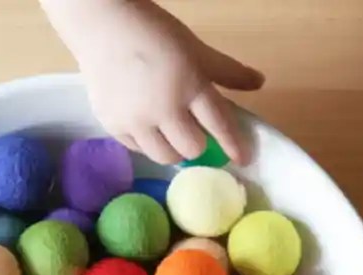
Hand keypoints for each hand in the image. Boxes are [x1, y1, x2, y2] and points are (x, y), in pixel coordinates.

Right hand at [42, 0, 264, 164]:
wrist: (103, 25)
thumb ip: (228, 72)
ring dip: (174, 150)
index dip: (234, 145)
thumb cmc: (155, 34)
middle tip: (195, 134)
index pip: (220, 124)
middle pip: (192, 148)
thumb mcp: (197, 50)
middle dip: (199, 145)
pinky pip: (138, 149)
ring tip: (172, 134)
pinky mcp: (112, 124)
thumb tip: (260, 82)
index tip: (243, 160)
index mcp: (190, 85)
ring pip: (165, 156)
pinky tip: (149, 128)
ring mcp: (135, 119)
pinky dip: (148, 143)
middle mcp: (164, 107)